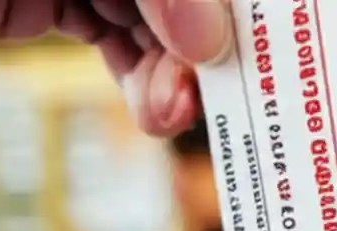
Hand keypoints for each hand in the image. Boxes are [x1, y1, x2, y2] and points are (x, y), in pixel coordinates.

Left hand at [0, 0, 232, 136]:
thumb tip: (211, 44)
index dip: (250, 8)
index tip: (276, 48)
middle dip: (216, 47)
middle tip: (232, 96)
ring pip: (168, 26)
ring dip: (182, 78)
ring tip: (173, 114)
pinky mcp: (60, 1)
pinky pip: (126, 47)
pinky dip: (147, 86)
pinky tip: (157, 113)